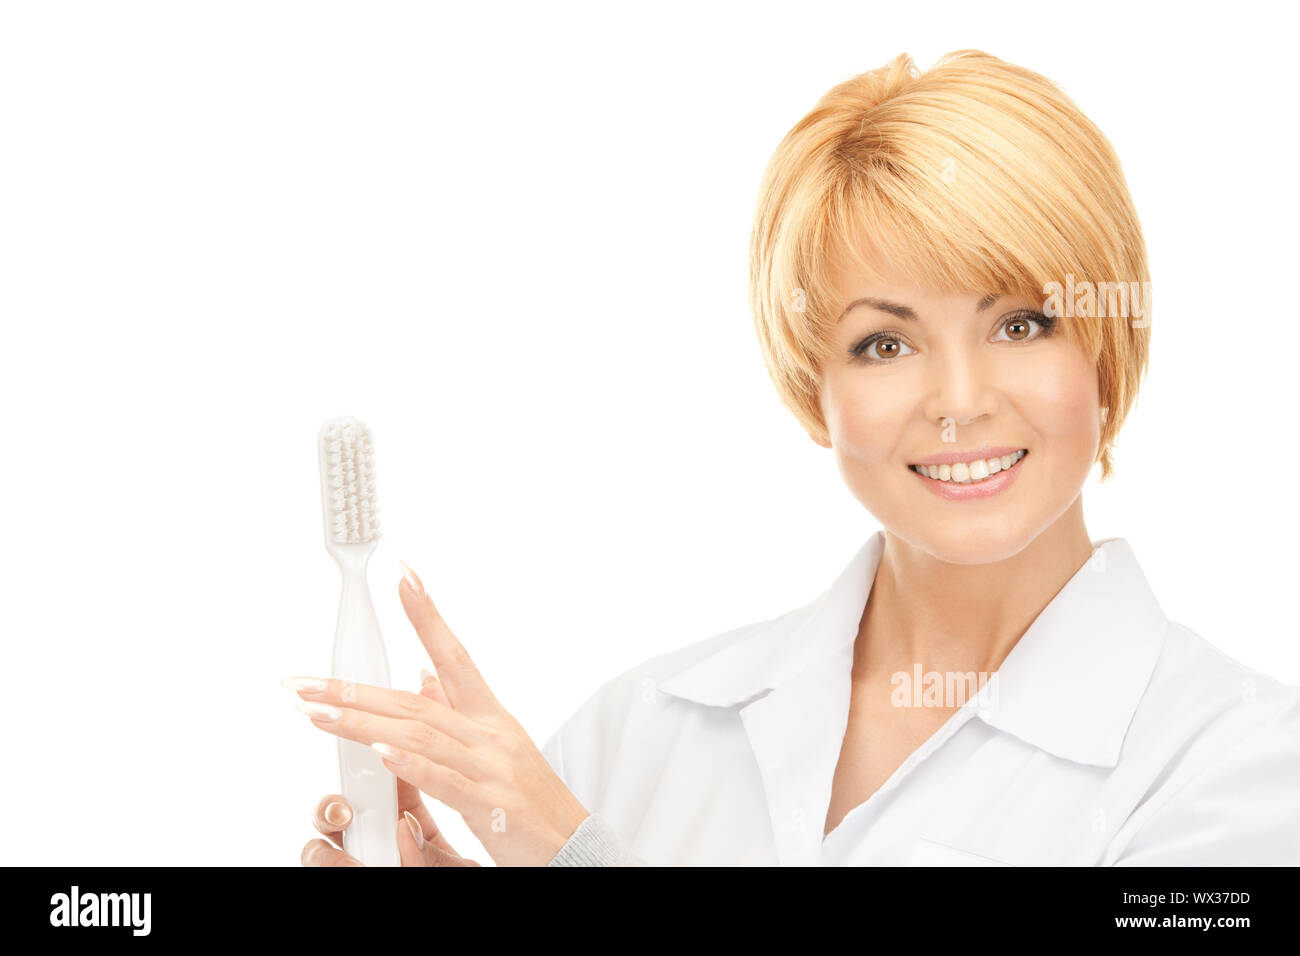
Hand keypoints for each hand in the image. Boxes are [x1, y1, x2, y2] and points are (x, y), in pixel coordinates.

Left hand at [286, 562, 590, 866]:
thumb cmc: (533, 802)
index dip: (428, 616)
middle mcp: (490, 734)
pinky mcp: (494, 805)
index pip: (454, 656)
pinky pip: (447, 781)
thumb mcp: (497, 748)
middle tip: (301, 683)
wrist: (576, 847)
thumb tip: (423, 675)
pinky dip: (412, 765)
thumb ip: (458, 711)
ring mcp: (493, 768)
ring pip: (419, 735)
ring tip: (316, 715)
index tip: (403, 576)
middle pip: (413, 702)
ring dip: (363, 723)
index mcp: (490, 718)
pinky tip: (380, 753)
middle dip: (353, 691)